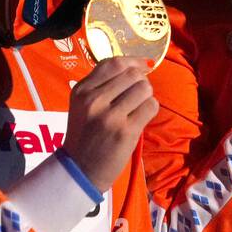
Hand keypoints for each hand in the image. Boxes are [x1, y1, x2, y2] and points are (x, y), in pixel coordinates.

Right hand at [61, 56, 157, 193]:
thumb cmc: (85, 135)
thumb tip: (138, 67)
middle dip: (141, 82)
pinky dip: (150, 110)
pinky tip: (141, 119)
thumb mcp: (83, 105)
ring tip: (138, 108)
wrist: (80, 169)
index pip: (114, 63)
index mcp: (82, 90)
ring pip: (144, 89)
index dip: (134, 61)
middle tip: (138, 96)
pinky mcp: (126, 131)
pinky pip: (150, 107)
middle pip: (133, 75)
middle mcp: (94, 100)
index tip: (143, 67)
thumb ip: (103, 85)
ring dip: (147, 97)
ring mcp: (110, 116)